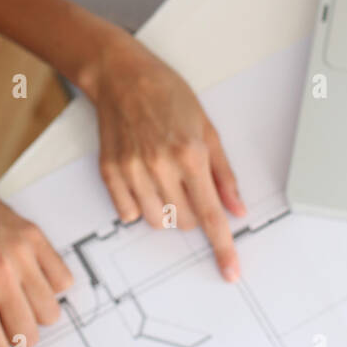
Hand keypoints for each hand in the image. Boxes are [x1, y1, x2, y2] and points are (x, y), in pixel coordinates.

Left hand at [0, 163, 72, 346]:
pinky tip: (25, 280)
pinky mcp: (35, 237)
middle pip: (29, 336)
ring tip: (6, 297)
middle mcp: (0, 275)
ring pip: (50, 312)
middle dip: (13, 339)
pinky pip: (62, 280)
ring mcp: (21, 254)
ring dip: (32, 316)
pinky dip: (49, 289)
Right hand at [80, 34, 245, 279]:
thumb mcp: (208, 128)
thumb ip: (224, 174)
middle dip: (192, 212)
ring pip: (157, 222)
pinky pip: (128, 212)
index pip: (211, 215)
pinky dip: (139, 205)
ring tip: (164, 178)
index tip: (230, 271)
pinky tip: (142, 178)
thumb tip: (237, 208)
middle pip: (184, 222)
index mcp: (190, 154)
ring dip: (166, 211)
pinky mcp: (110, 172)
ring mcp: (132, 170)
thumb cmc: (167, 94)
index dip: (224, 247)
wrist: (122, 75)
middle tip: (188, 184)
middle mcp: (160, 166)